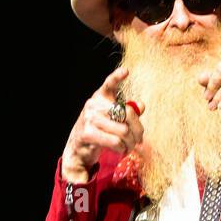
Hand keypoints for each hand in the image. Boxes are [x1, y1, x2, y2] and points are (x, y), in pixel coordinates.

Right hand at [62, 65, 145, 184]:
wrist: (79, 148)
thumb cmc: (99, 131)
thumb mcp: (113, 119)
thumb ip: (127, 112)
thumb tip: (141, 105)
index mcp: (100, 97)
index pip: (109, 84)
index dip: (117, 77)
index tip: (126, 71)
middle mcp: (94, 104)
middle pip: (127, 113)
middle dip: (138, 130)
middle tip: (139, 139)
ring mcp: (90, 118)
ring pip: (123, 131)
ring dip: (130, 142)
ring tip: (129, 147)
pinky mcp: (88, 133)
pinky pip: (115, 142)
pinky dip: (121, 148)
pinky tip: (120, 150)